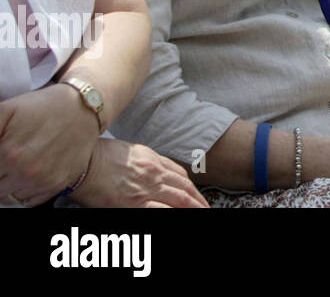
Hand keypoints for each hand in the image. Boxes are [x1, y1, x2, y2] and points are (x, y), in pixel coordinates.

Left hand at [0, 85, 99, 204]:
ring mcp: (42, 181)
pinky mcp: (56, 185)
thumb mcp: (6, 110)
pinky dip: (22, 191)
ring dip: (5, 184)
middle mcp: (26, 172)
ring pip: (7, 197)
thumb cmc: (42, 107)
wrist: (83, 109)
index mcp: (9, 154)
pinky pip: (27, 201)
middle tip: (5, 157)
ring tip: (13, 164)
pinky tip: (26, 172)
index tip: (0, 155)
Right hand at [70, 140, 207, 207]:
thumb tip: (161, 170)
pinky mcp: (134, 203)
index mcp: (154, 161)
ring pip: (179, 199)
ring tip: (204, 214)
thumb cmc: (100, 156)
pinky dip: (174, 213)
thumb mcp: (131, 152)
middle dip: (199, 201)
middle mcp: (154, 174)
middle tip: (208, 209)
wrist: (82, 162)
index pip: (181, 177)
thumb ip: (149, 161)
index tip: (199, 197)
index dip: (193, 189)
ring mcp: (146, 189)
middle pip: (185, 189)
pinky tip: (181, 215)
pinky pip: (160, 209)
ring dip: (194, 207)